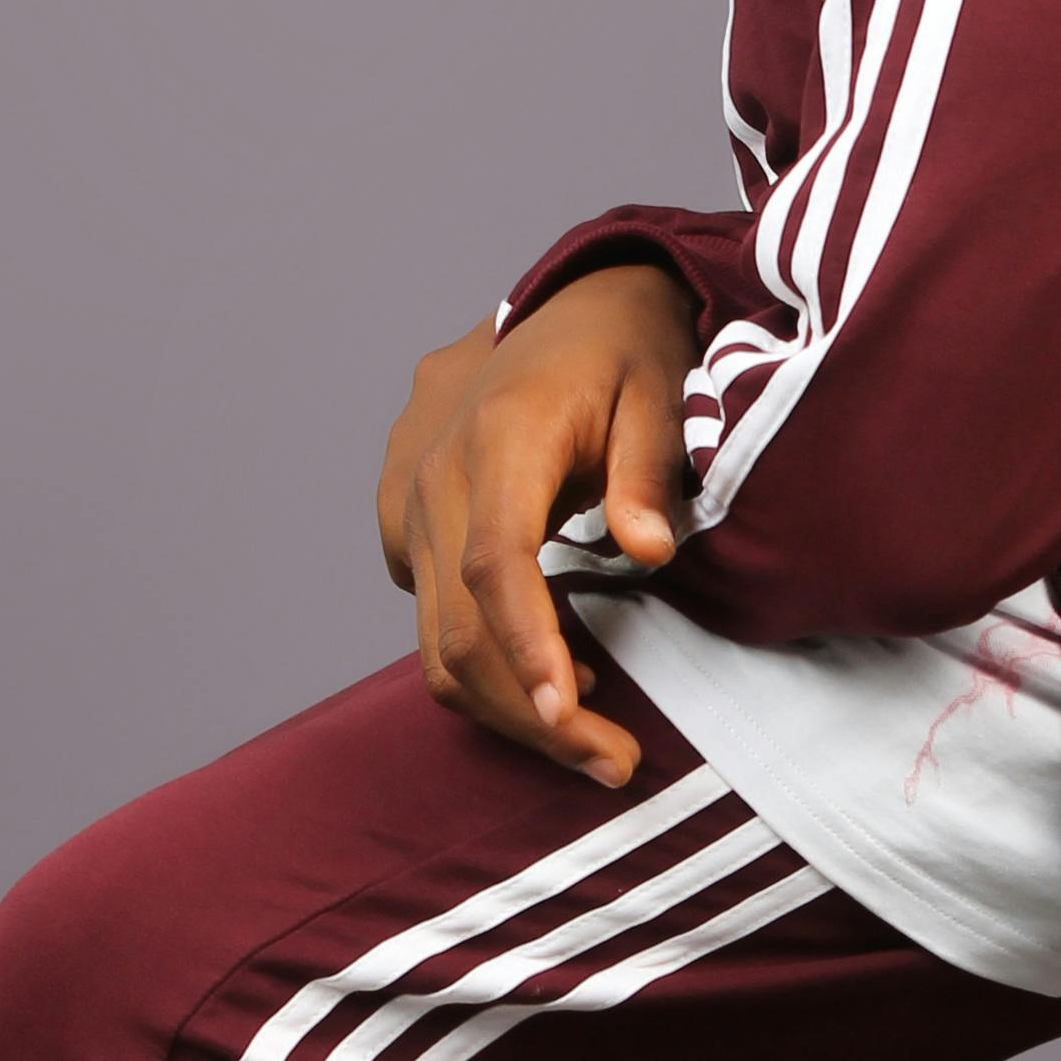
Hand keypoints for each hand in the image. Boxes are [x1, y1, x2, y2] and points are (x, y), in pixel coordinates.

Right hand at [374, 265, 699, 785]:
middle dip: (532, 713)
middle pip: (457, 628)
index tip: (570, 718)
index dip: (528, 648)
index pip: (496, 564)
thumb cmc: (625, 348)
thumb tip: (647, 553)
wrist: (566, 296)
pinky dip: (482, 659)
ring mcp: (406, 499)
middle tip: (616, 765)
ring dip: (508, 702)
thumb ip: (649, 472)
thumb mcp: (660, 391)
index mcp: (500, 436)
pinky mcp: (400, 520)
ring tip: (594, 734)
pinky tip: (554, 666)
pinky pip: (428, 616)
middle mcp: (435, 473)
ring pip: (434, 639)